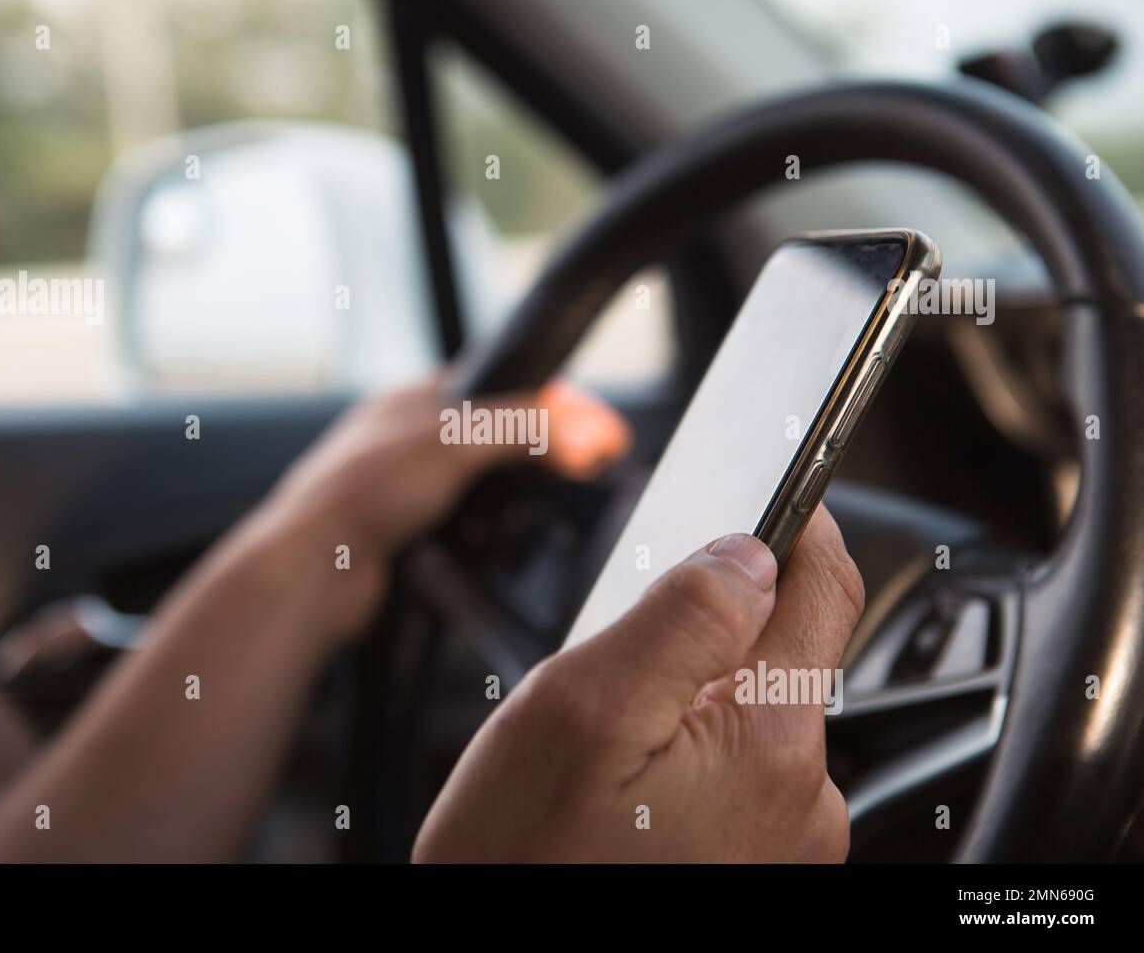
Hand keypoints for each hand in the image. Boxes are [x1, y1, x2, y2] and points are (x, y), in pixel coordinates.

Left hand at [223, 376, 631, 641]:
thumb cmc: (356, 495)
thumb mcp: (452, 443)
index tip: (586, 421)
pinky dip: (484, 539)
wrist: (311, 574)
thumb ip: (520, 428)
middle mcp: (407, 447)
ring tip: (533, 508)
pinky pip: (465, 536)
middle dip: (530, 456)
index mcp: (409, 404)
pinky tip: (493, 544)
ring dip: (506, 503)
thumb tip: (581, 428)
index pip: (492, 384)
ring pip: (480, 493)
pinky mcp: (410, 544)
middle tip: (575, 466)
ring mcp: (406, 497)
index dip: (542, 399)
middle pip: (492, 441)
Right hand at [413, 504, 863, 862]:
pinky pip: (741, 768)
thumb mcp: (579, 713)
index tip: (772, 484)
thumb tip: (750, 552)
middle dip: (718, 621)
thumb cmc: (522, 863)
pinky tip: (629, 773)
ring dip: (698, 688)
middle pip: (788, 649)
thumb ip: (679, 619)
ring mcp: (785, 841)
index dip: (796, 521)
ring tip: (614, 727)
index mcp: (771, 745)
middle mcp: (803, 800)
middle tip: (629, 638)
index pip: (825, 589)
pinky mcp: (756, 862)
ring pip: (756, 709)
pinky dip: (695, 744)